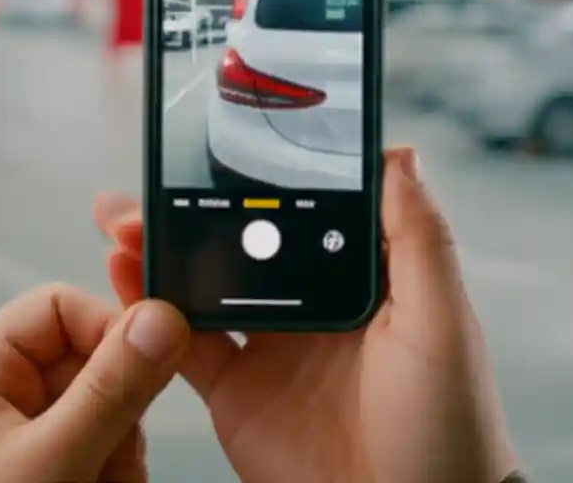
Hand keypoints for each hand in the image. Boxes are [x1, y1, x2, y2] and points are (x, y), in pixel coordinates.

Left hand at [0, 284, 188, 482]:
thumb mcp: (51, 464)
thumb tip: (159, 320)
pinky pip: (94, 453)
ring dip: (118, 457)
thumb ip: (109, 391)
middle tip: (114, 463)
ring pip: (101, 414)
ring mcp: (11, 440)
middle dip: (118, 417)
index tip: (157, 364)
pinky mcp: (34, 472)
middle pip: (88, 365)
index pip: (57, 308)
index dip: (112, 332)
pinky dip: (109, 478)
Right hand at [95, 147, 518, 482]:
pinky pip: (183, 343)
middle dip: (195, 208)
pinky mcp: (236, 391)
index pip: (306, 209)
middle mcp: (310, 304)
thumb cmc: (450, 427)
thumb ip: (418, 239)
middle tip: (152, 181)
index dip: (263, 177)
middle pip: (243, 240)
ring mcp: (270, 346)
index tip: (223, 144)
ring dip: (163, 249)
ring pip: (204, 282)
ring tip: (122, 222)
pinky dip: (148, 310)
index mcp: (361, 277)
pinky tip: (126, 279)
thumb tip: (397, 154)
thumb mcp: (443, 322)